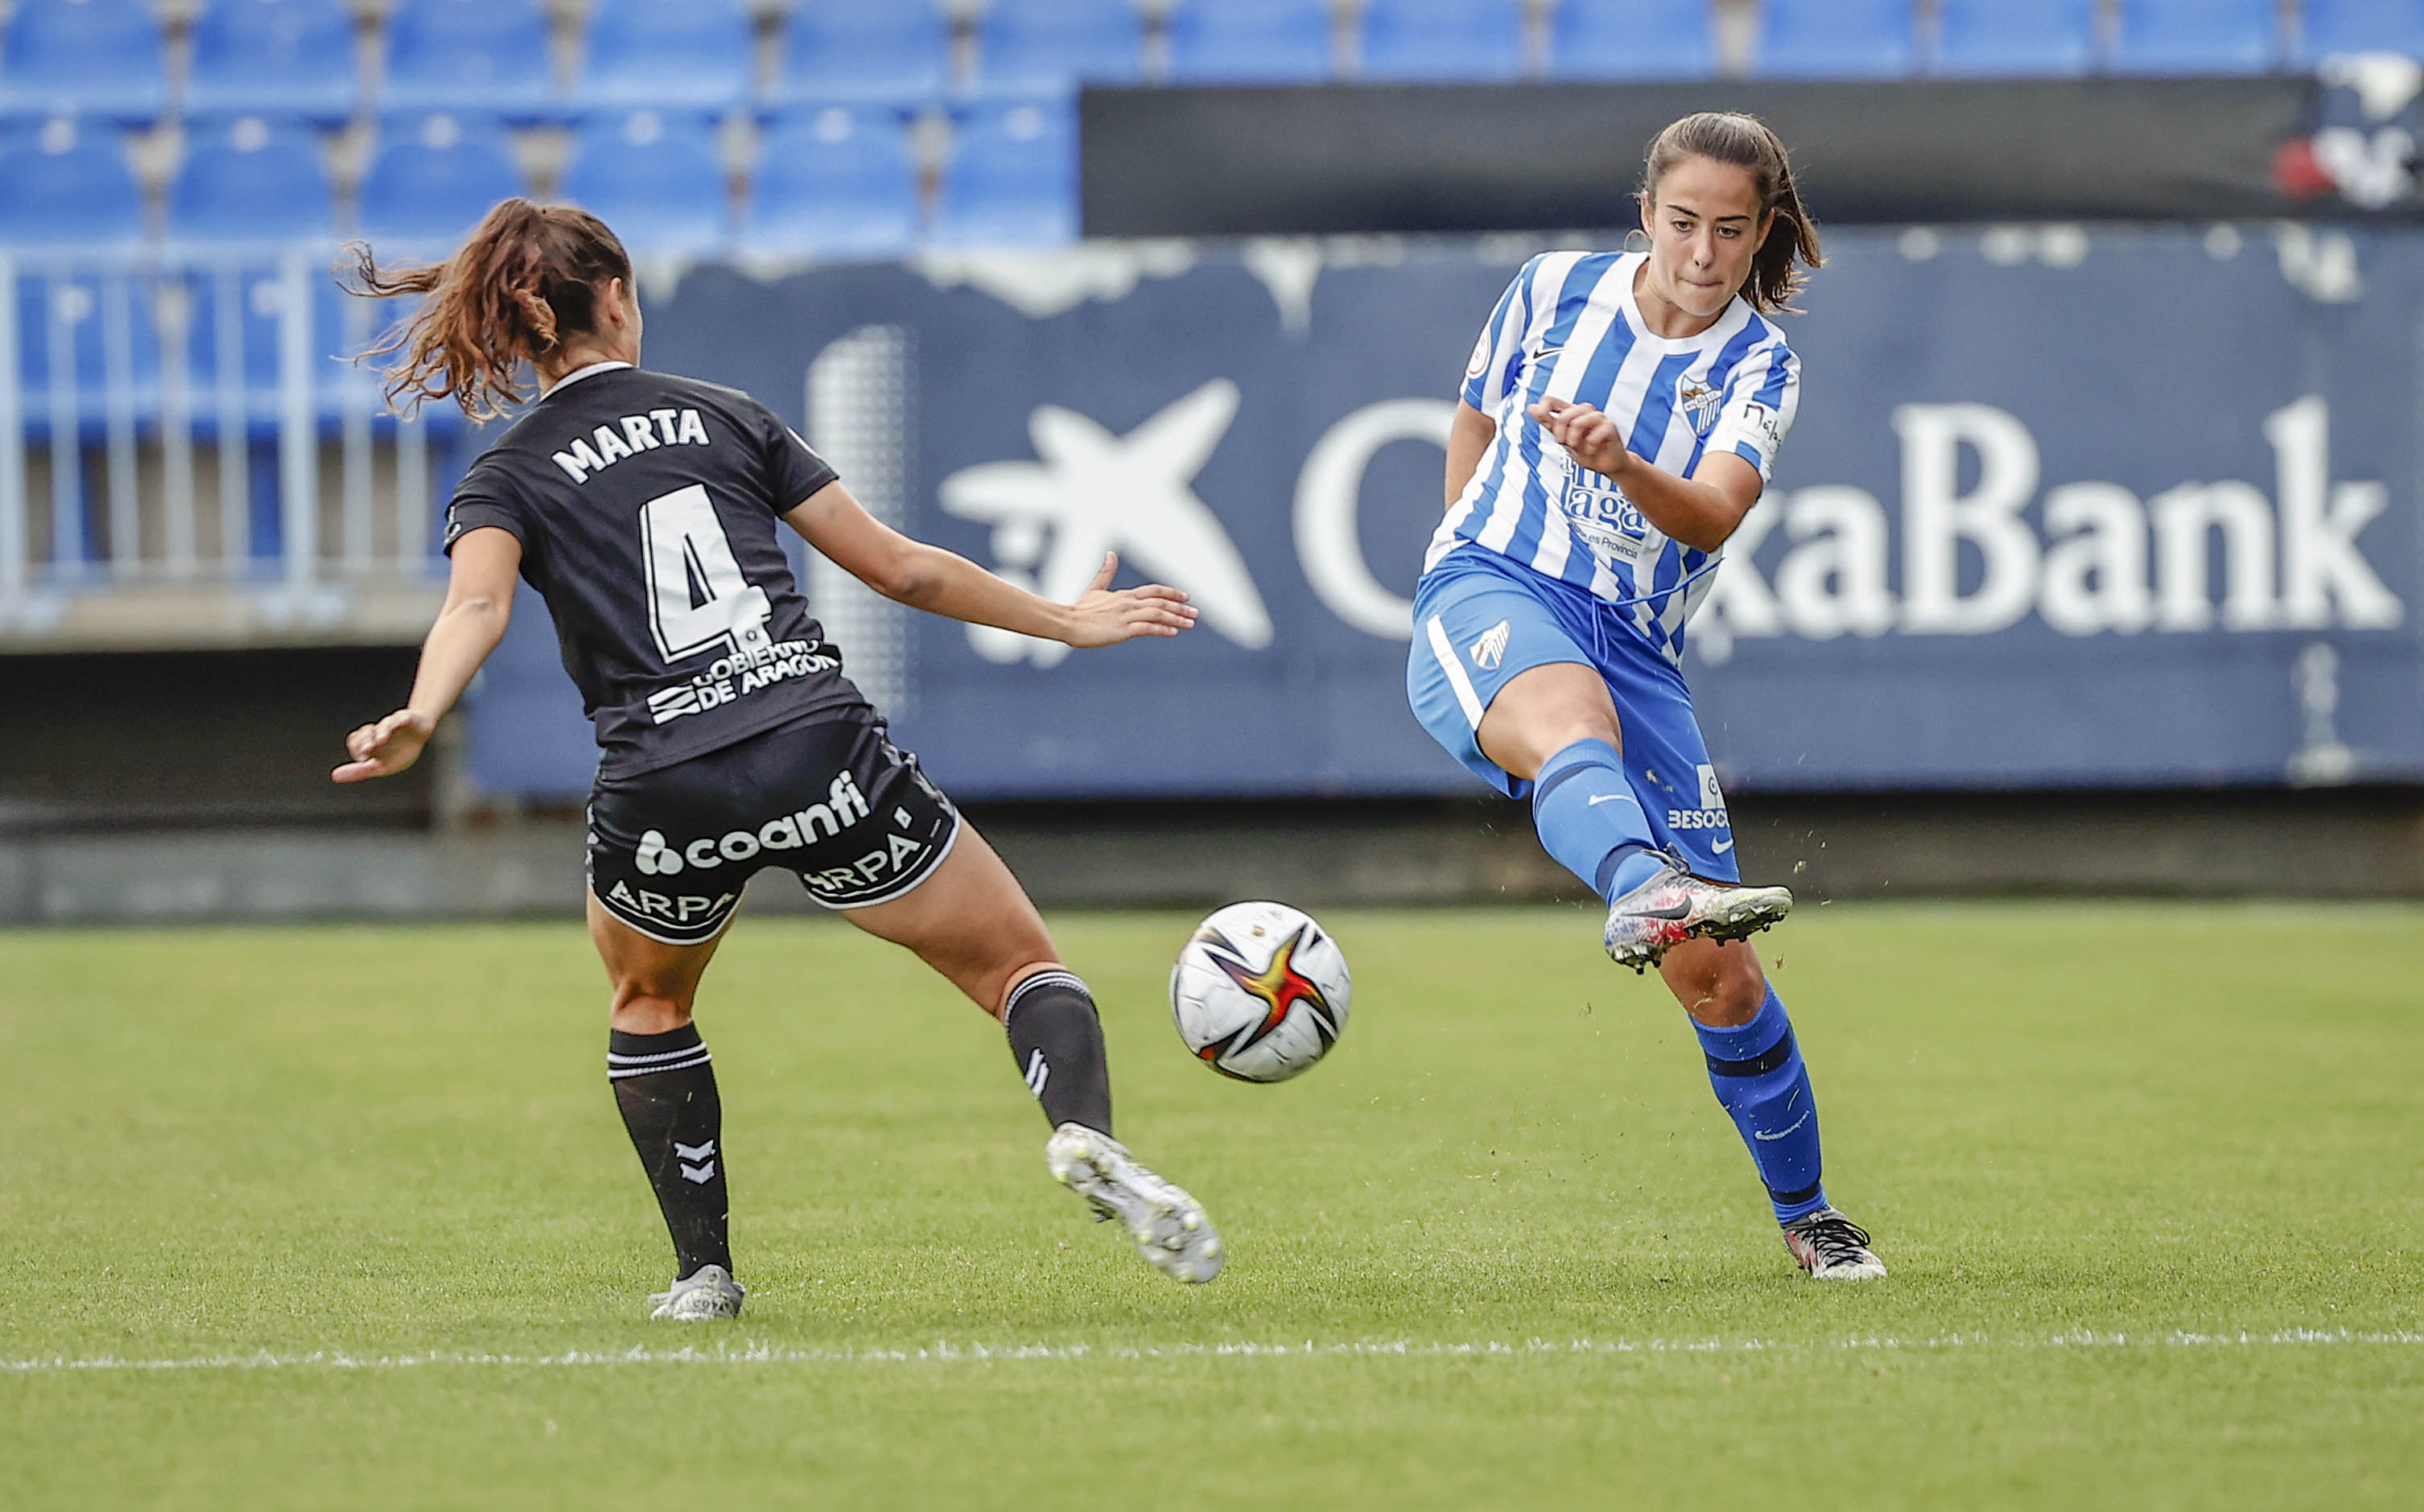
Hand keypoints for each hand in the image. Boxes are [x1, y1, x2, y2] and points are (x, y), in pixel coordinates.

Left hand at [332, 709, 436, 782]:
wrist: (419, 731)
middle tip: (368, 749)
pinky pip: (403, 718)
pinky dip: (402, 720)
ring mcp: (393, 725)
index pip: (355, 742)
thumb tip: (334, 776)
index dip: (356, 748)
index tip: (364, 757)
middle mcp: (378, 733)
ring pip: (385, 725)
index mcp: (370, 743)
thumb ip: (358, 772)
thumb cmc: (399, 752)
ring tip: (382, 740)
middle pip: (368, 733)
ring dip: (382, 732)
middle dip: (366, 740)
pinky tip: (402, 722)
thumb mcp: (380, 767)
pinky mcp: (407, 719)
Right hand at [1059, 552, 1198, 648]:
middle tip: (1196, 613)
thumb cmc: (1079, 609)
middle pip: (1161, 601)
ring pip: (1158, 613)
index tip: (1186, 597)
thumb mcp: (1095, 589)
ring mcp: (1127, 616)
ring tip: (1190, 624)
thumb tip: (1110, 553)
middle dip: (1180, 607)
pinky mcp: (1123, 629)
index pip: (1154, 590)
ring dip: (1176, 618)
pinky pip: (1148, 628)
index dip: (1171, 593)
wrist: (1067, 622)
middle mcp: (1129, 603)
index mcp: (1124, 594)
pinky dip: (1162, 628)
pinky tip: (1173, 631)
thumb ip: (1106, 573)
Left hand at [1529, 396, 1632, 479]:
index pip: (1551, 400)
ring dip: (1575, 439)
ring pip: (1578, 421)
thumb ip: (1548, 423)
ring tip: (1578, 447)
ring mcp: (1598, 417)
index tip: (1542, 419)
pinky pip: (1596, 430)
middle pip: (1564, 414)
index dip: (1543, 407)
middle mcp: (1584, 412)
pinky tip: (1592, 448)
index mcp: (1570, 413)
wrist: (1606, 465)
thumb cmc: (1586, 451)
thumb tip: (1532, 408)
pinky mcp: (1610, 426)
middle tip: (1565, 443)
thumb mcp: (1563, 439)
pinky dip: (1591, 444)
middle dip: (1561, 433)